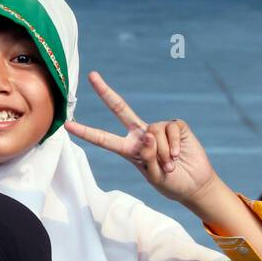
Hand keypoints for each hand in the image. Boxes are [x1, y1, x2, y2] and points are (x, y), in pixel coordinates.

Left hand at [65, 71, 221, 205]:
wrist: (194, 184)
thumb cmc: (170, 182)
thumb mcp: (153, 176)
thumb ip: (147, 157)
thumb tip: (147, 134)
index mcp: (128, 149)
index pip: (104, 139)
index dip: (87, 132)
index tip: (68, 125)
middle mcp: (141, 134)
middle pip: (120, 109)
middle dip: (105, 92)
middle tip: (91, 76)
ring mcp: (158, 128)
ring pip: (153, 133)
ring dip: (162, 154)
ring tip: (170, 165)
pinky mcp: (176, 126)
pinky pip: (170, 130)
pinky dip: (173, 146)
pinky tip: (178, 155)